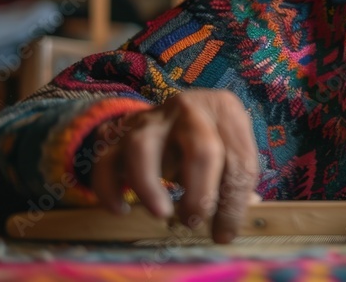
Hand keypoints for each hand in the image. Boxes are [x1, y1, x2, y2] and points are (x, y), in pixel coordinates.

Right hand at [89, 89, 258, 242]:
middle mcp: (189, 110)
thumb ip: (234, 185)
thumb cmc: (215, 137)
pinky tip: (121, 209)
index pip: (239, 163)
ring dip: (150, 186)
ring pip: (142, 147)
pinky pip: (105, 161)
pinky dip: (108, 188)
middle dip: (200, 194)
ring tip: (161, 214)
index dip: (233, 205)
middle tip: (194, 221)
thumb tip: (226, 229)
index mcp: (226, 111)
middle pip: (201, 150)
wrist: (184, 110)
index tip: (223, 234)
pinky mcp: (120, 135)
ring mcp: (152, 120)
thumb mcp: (233, 150)